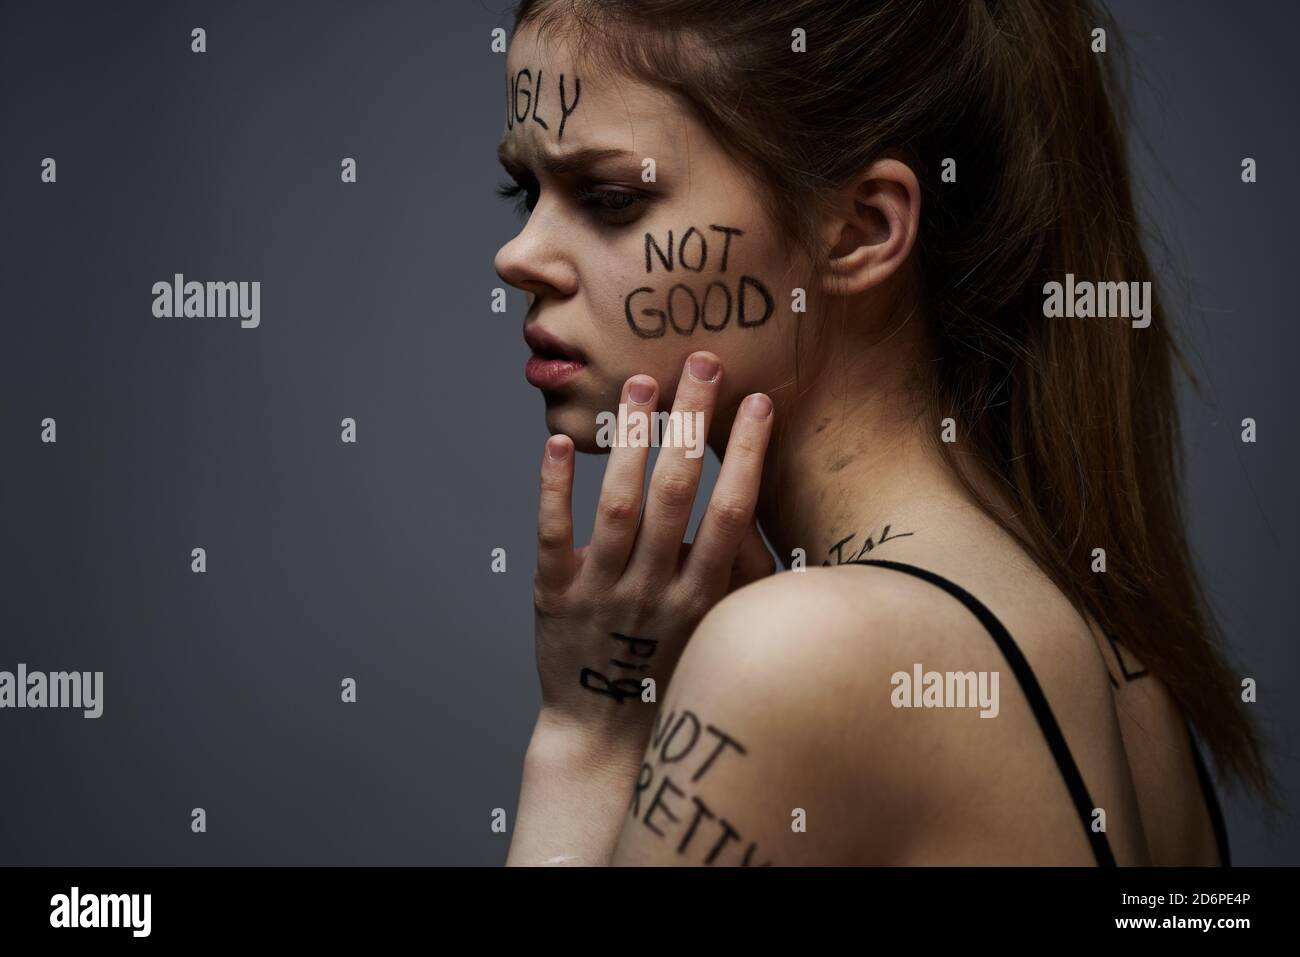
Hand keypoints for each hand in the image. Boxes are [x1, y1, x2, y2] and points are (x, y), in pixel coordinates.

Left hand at [530, 351, 775, 749]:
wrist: (605, 732)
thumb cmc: (669, 670)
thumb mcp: (716, 628)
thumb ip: (736, 573)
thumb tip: (749, 503)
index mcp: (702, 596)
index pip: (731, 512)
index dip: (746, 454)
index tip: (758, 402)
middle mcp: (655, 589)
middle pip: (677, 494)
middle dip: (691, 423)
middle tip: (703, 363)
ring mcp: (601, 591)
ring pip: (618, 506)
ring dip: (632, 440)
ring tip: (642, 385)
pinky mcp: (553, 595)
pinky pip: (553, 535)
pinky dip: (554, 488)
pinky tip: (559, 443)